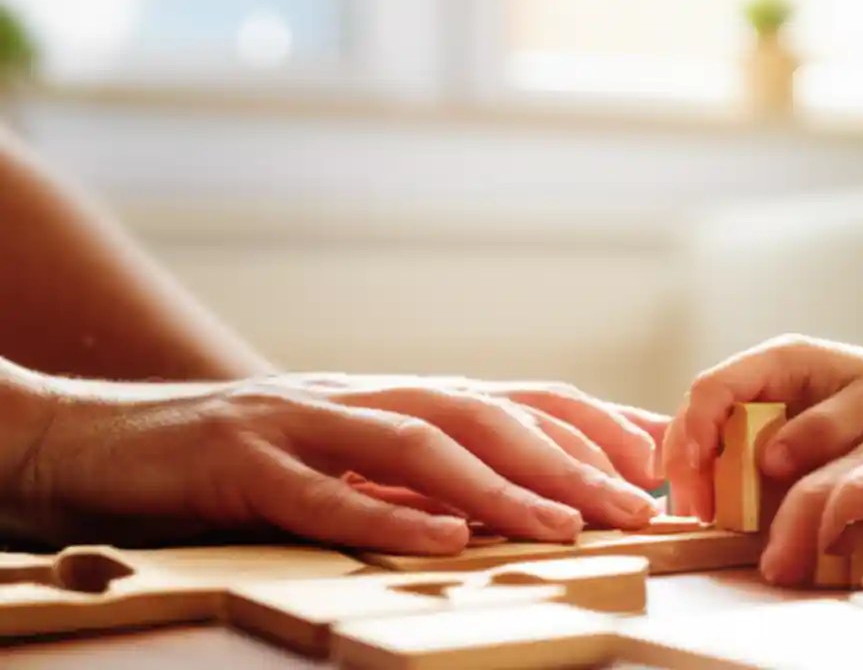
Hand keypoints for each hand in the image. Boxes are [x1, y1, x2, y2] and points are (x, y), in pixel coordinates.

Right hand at [6, 373, 664, 552]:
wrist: (120, 436)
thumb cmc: (255, 454)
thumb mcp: (355, 455)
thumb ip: (430, 467)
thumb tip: (516, 500)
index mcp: (401, 397)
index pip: (519, 398)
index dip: (594, 423)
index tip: (663, 461)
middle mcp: (368, 397)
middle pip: (487, 416)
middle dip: (573, 460)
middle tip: (642, 506)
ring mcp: (306, 422)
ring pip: (419, 445)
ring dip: (499, 486)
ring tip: (565, 525)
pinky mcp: (244, 462)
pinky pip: (324, 495)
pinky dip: (386, 518)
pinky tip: (441, 544)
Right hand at [664, 334, 862, 518]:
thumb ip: (823, 428)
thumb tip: (770, 457)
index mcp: (780, 360)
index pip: (714, 386)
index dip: (696, 426)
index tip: (697, 468)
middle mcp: (761, 379)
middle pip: (698, 411)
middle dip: (686, 458)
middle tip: (694, 507)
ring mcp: (761, 405)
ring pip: (705, 433)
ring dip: (696, 472)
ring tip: (704, 513)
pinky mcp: (768, 432)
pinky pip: (728, 453)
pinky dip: (717, 480)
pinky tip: (721, 508)